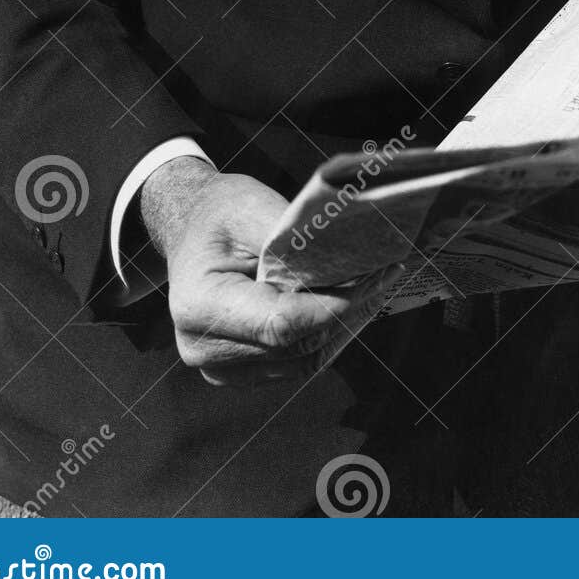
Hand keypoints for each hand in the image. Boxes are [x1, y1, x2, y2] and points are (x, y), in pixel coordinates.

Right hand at [141, 159, 403, 385]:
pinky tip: (351, 303)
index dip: (332, 306)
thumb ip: (296, 243)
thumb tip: (351, 261)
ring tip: (376, 285)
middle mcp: (204, 348)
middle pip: (296, 345)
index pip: (280, 324)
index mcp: (199, 307)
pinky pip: (296, 362)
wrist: (192, 228)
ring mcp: (220, 367)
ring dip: (344, 324)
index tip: (375, 276)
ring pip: (303, 359)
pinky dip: (327, 333)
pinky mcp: (241, 370)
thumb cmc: (221, 213)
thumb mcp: (253, 208)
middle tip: (386, 272)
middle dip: (348, 310)